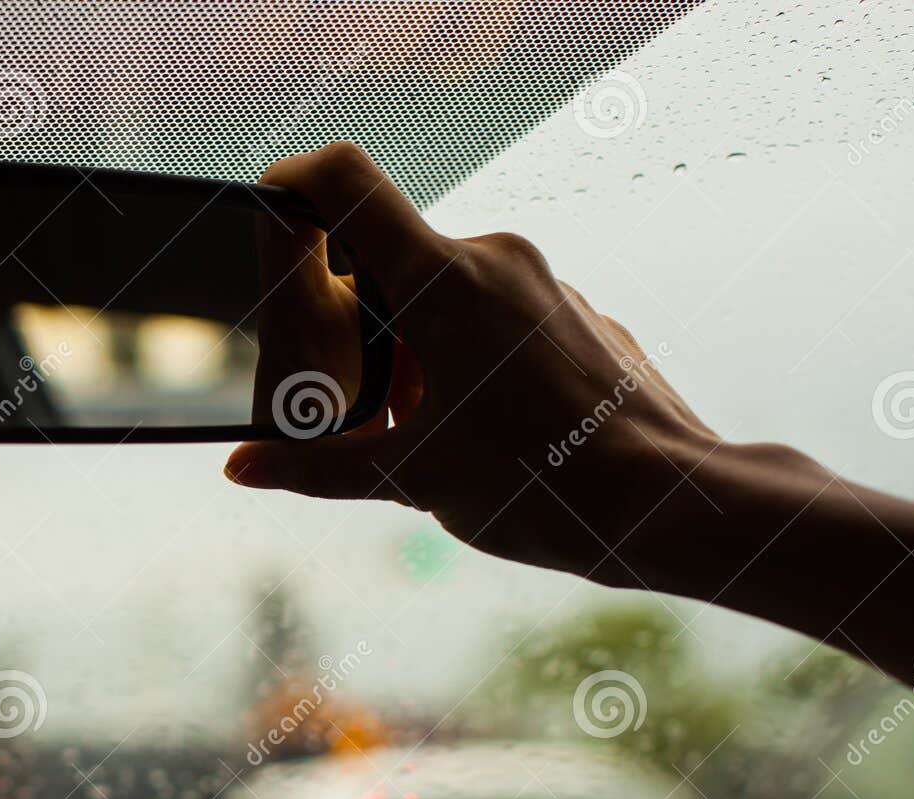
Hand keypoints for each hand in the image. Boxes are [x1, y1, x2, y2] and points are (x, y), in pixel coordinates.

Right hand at [230, 142, 722, 586]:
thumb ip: (318, 466)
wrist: (670, 503)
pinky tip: (485, 429)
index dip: (294, 181)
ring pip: (449, 292)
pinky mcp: (576, 312)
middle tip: (354, 395)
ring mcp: (545, 282)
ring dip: (417, 348)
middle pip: (393, 258)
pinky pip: (500, 314)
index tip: (268, 206)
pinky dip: (470, 356)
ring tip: (428, 430)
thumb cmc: (546, 489)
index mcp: (446, 284)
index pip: (347, 181)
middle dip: (359, 321)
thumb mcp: (414, 480)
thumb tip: (242, 468)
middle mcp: (497, 261)